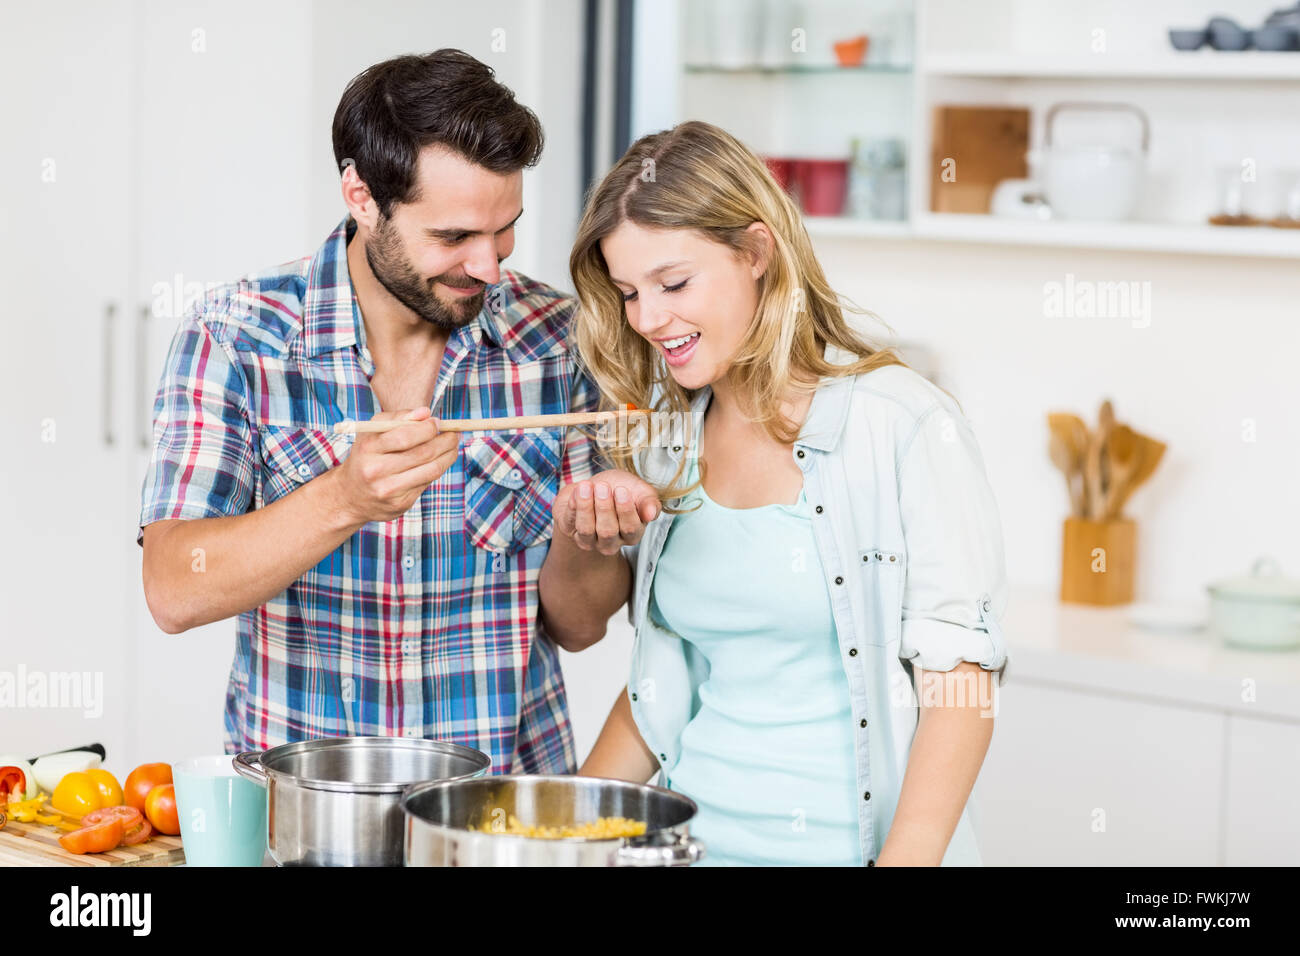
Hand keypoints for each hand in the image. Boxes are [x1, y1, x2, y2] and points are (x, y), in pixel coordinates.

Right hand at [333, 407, 460, 524]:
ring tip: (453, 447)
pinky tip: (438, 462)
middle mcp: (376, 471)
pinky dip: (437, 470)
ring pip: (431, 470)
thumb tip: (426, 413)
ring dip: (449, 456)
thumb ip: (399, 418)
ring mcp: (388, 490)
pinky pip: (427, 483)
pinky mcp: (399, 504)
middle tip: (454, 434)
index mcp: (368, 448)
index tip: (438, 423)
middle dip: (445, 441)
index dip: (428, 428)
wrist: (351, 495)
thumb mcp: (374, 431)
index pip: (405, 436)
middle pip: (423, 454)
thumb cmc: (367, 455)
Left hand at [554, 469, 659, 554]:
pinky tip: (578, 490)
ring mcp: (589, 540)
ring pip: (586, 529)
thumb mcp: (640, 491)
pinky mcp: (570, 530)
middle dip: (604, 507)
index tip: (621, 490)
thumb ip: (649, 501)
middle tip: (602, 487)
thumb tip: (651, 514)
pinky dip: (573, 504)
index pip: (630, 529)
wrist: (594, 486)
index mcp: (632, 534)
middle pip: (607, 531)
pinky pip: (569, 520)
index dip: (625, 510)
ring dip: (586, 506)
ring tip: (586, 486)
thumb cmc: (620, 489)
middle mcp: (611, 542)